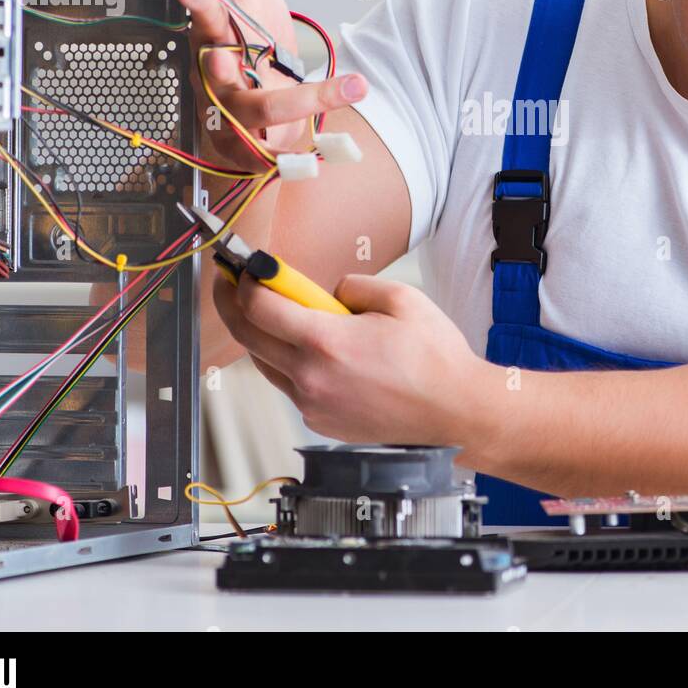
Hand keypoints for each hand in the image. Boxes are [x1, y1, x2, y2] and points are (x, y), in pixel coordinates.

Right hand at [175, 0, 367, 168]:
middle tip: (223, 54)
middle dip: (218, 56)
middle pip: (216, 63)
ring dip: (297, 99)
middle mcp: (220, 73)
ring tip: (342, 88)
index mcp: (214, 33)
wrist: (262, 112)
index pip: (204, 15)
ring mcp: (240, 110)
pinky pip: (290, 133)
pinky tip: (357, 88)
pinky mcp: (263, 139)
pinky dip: (326, 108)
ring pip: (256, 108)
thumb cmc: (251, 45)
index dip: (197, 3)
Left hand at [213, 272, 496, 446]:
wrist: (455, 410)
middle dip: (234, 304)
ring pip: (265, 363)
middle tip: (232, 283)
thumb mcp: (401, 298)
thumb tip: (329, 291)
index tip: (244, 266)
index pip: (260, 307)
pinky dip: (288, 363)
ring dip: (260, 335)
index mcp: (327, 342)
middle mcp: (311, 378)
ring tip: (272, 313)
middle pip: (248, 337)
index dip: (245, 281)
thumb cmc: (436, 359)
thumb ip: (354, 286)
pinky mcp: (320, 420)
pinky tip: (309, 349)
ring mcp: (313, 404)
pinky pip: (289, 386)